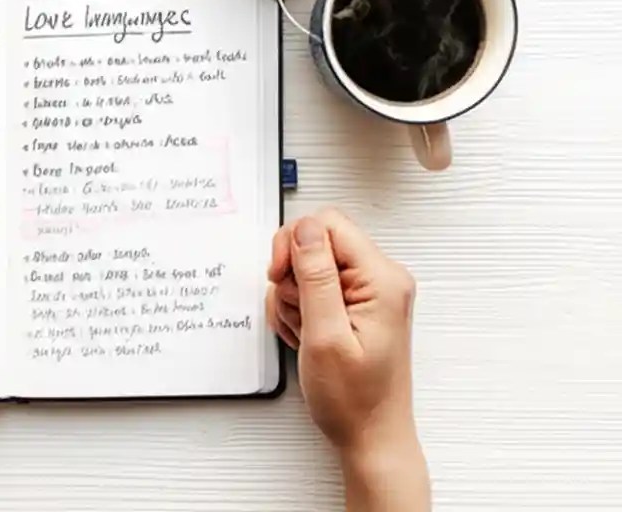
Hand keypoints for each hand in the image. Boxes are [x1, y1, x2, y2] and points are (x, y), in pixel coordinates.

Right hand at [265, 209, 429, 511]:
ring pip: (309, 268)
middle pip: (316, 243)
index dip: (293, 244)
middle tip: (297, 314)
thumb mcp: (325, 336)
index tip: (280, 276)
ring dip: (293, 298)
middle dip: (292, 276)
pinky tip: (306, 336)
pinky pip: (314, 289)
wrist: (371, 437)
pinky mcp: (356, 306)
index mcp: (382, 279)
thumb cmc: (355, 400)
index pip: (326, 224)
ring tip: (304, 334)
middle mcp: (380, 278)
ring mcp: (369, 292)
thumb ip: (315, 277)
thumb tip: (304, 230)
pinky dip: (300, 311)